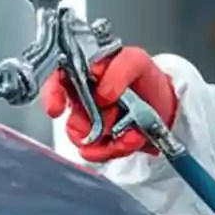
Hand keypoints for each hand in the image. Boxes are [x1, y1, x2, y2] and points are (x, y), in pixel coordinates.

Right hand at [42, 47, 177, 162]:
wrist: (164, 104)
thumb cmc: (144, 78)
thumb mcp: (136, 61)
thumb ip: (119, 68)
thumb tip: (102, 91)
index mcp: (83, 73)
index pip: (55, 81)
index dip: (51, 95)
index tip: (57, 108)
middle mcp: (82, 99)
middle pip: (71, 119)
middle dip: (93, 123)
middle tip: (115, 113)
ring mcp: (90, 124)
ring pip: (84, 141)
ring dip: (110, 139)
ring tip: (132, 129)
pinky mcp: (101, 144)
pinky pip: (98, 154)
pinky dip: (119, 148)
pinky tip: (133, 137)